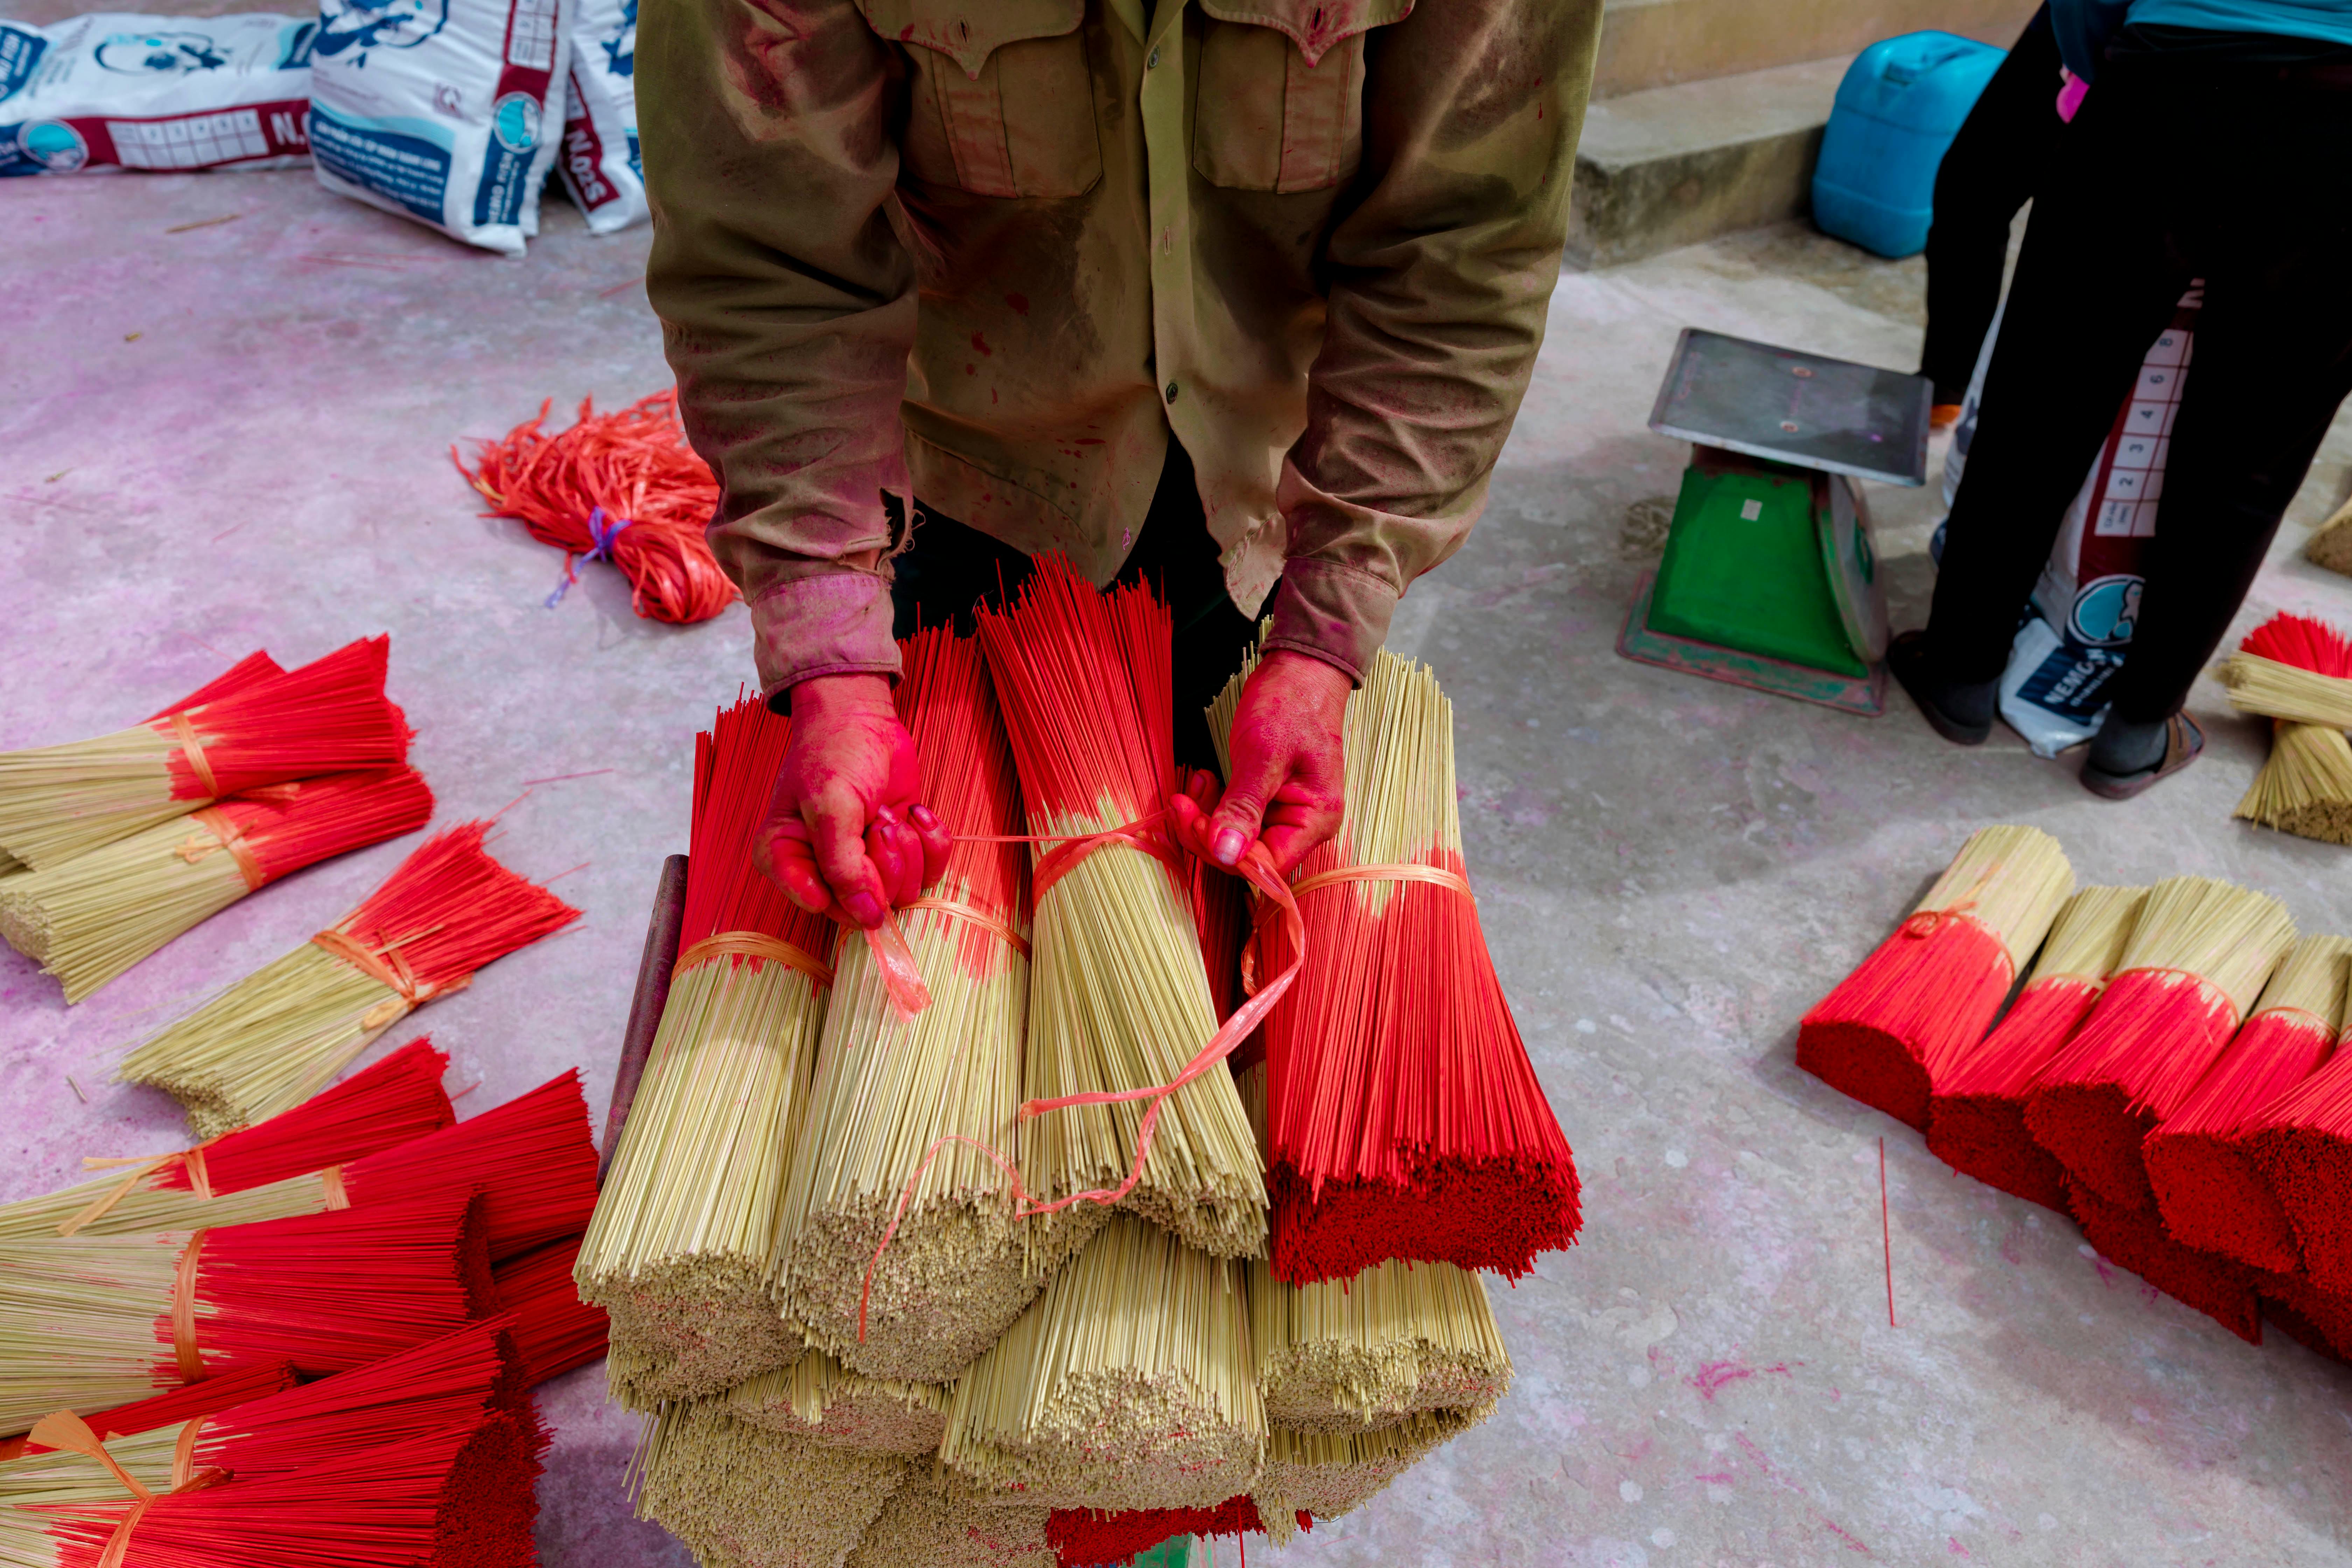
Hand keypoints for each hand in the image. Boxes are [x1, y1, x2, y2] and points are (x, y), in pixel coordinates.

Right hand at [754, 673, 951, 926]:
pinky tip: (917, 812)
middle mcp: (824, 870)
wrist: (863, 717)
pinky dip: (931, 842)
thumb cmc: (834, 754)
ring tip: (890, 812)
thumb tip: (867, 917)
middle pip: (868, 905)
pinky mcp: (901, 851)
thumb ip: (843, 866)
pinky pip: (929, 872)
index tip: (858, 849)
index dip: (850, 889)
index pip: (823, 907)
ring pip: (902, 893)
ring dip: (908, 850)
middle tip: (878, 820)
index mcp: (787, 861)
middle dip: (884, 861)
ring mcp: (866, 863)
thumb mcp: (830, 806)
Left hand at [1170, 650, 1347, 877]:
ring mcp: (1284, 814)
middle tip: (1181, 802)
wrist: (1300, 673)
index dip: (1226, 854)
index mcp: (1315, 820)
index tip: (1194, 821)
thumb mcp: (1263, 754)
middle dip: (1208, 833)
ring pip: (1235, 839)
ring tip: (1195, 784)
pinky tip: (1205, 780)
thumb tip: (1227, 854)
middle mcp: (1303, 825)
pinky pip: (1234, 819)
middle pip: (1246, 856)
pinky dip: (1214, 805)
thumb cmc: (1290, 705)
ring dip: (1206, 818)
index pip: (1266, 865)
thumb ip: (1245, 806)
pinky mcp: (1266, 802)